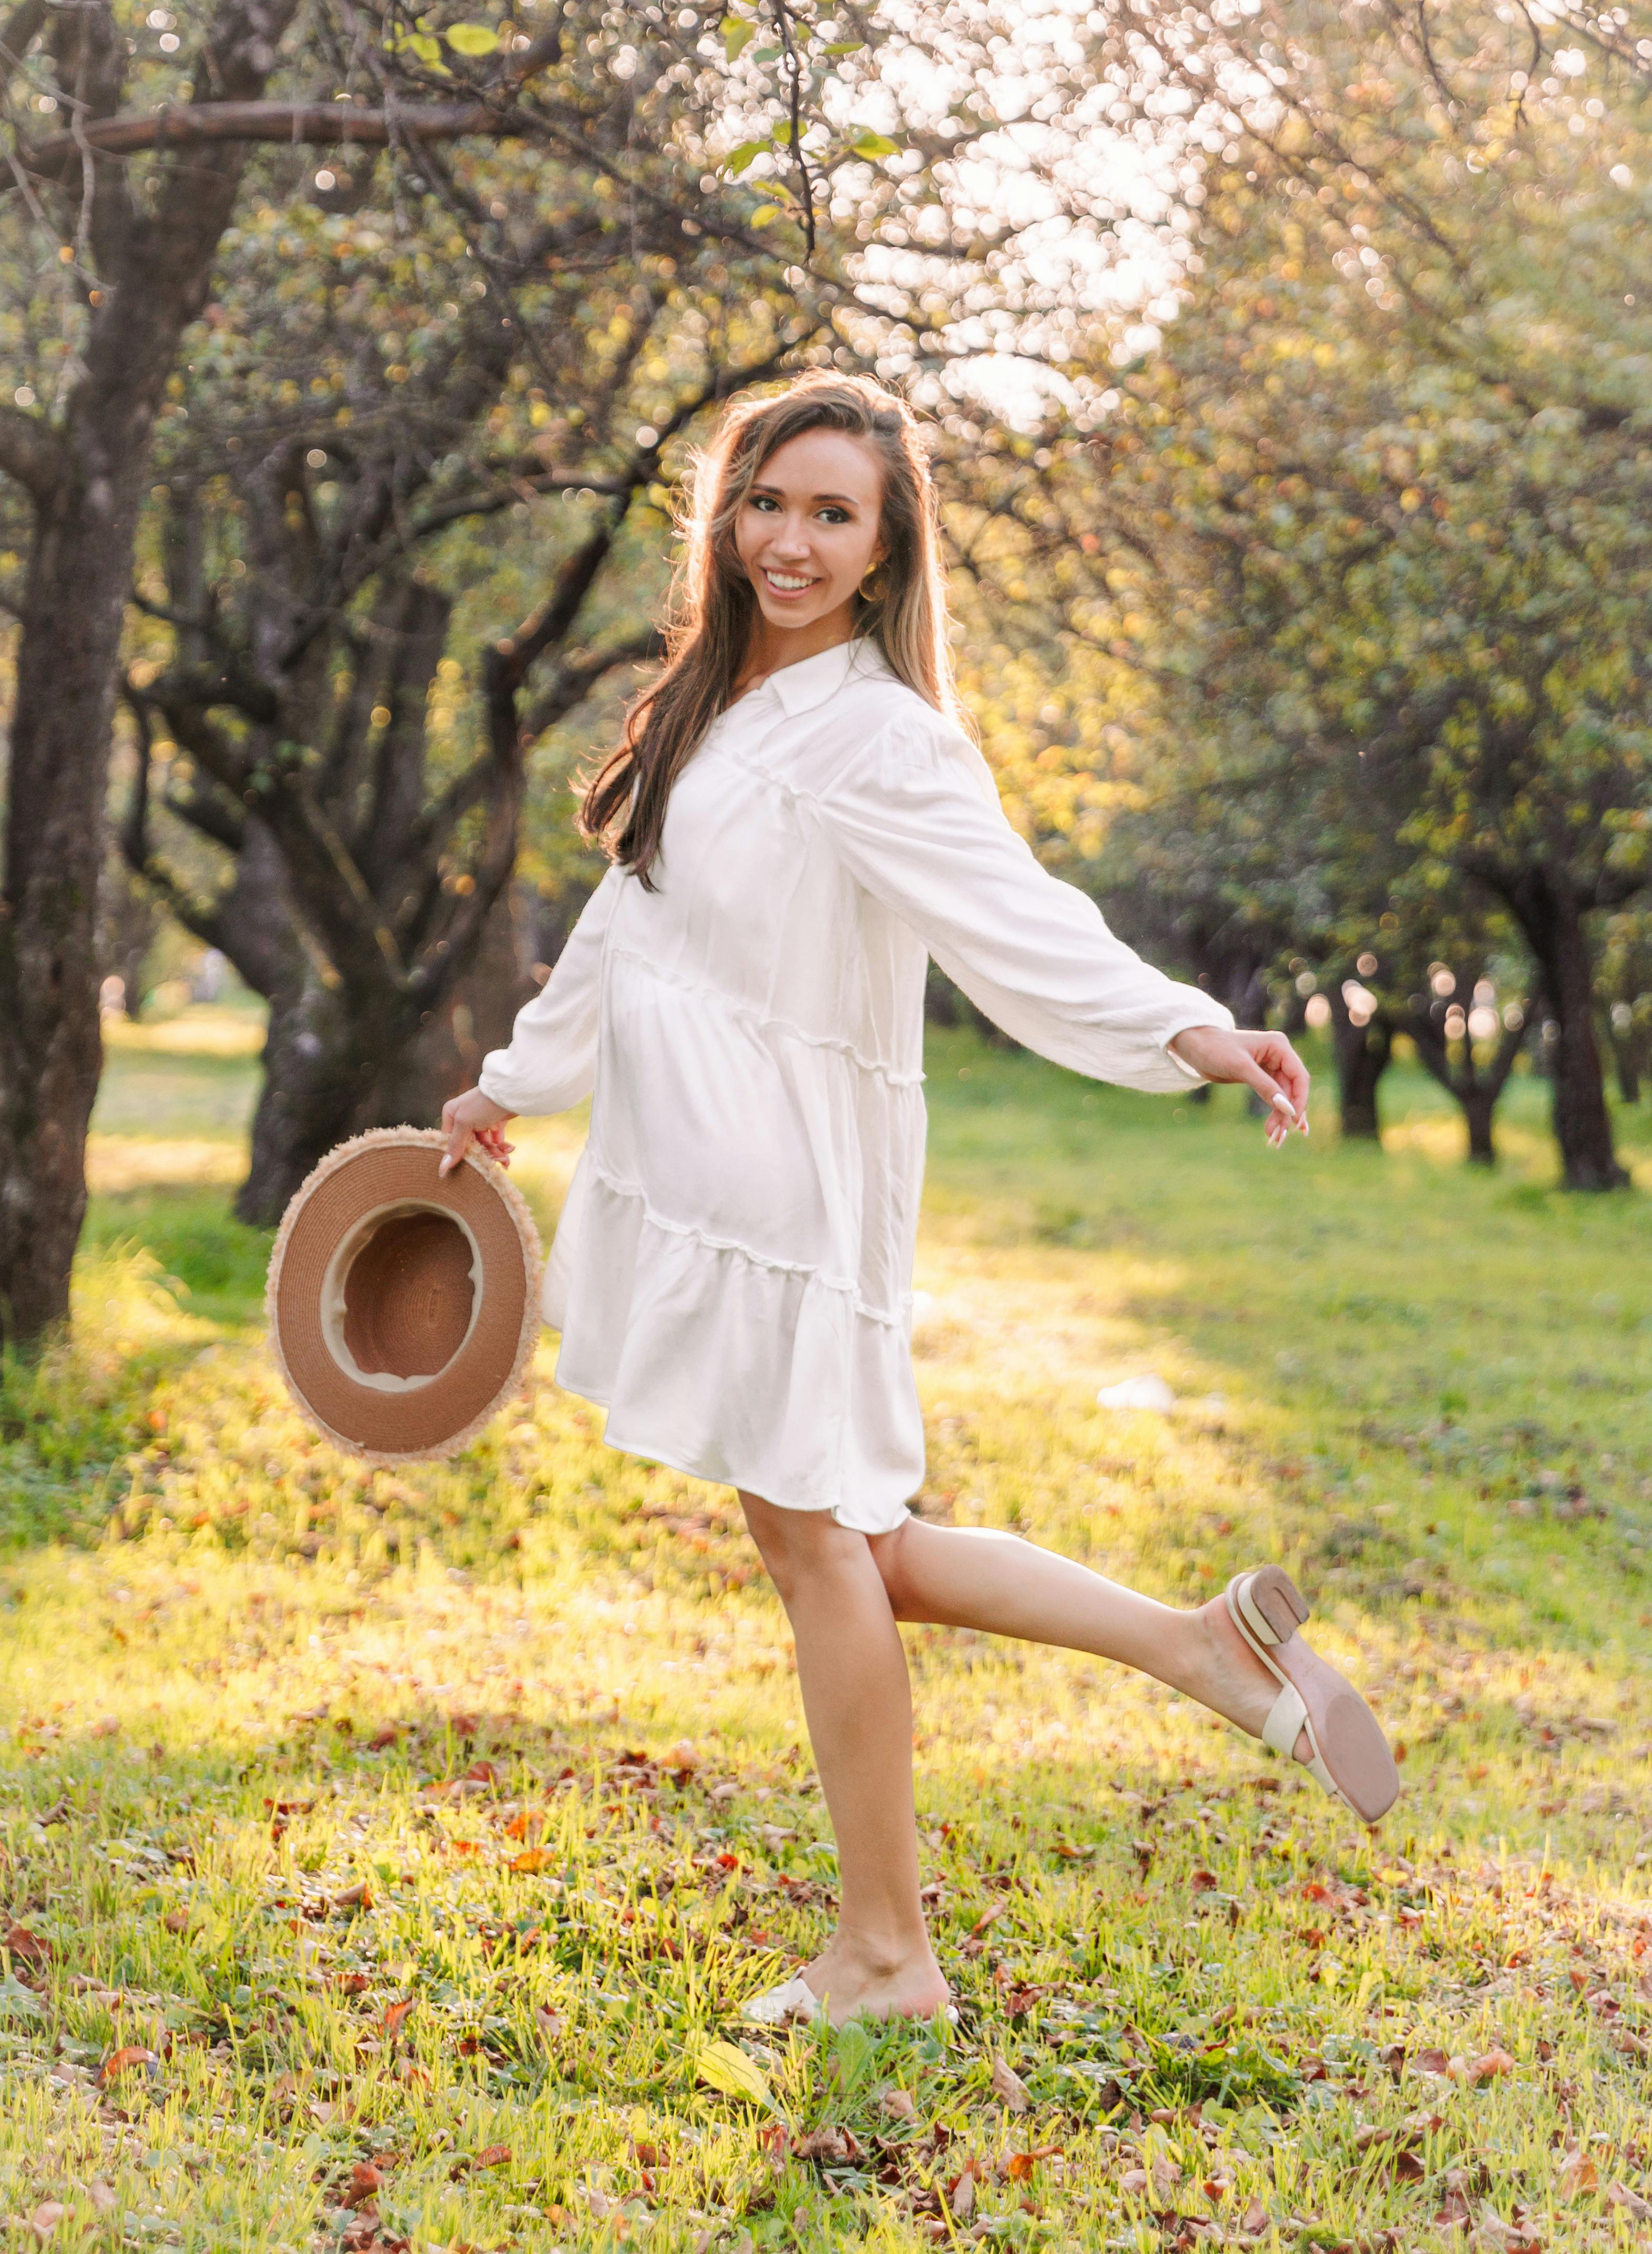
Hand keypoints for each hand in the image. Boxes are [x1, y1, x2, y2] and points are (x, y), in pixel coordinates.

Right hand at [439, 1087, 515, 1175]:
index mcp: (451, 1114)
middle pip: (469, 1144)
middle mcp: (464, 1117)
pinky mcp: (495, 1121)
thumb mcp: (464, 1123)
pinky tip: (508, 1152)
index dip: (458, 1154)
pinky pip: (495, 1140)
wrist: (510, 1093)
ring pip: (484, 1144)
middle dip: (481, 1154)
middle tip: (492, 1163)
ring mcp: (480, 1120)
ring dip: (494, 1152)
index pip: (450, 1140)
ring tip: (505, 1158)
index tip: (466, 1167)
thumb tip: (442, 1168)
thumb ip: (455, 1145)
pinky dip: (501, 1147)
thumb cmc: (483, 1104)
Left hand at [1168, 1026, 1309, 1148]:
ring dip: (1281, 1117)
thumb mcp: (1240, 1067)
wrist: (1194, 1047)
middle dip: (1287, 1113)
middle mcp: (1278, 1055)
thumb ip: (1265, 1087)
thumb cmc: (1215, 1049)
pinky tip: (1275, 1128)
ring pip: (1283, 1096)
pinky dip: (1274, 1112)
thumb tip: (1287, 1109)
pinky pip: (1274, 1096)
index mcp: (1279, 1046)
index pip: (1299, 1077)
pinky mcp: (1261, 1077)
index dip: (1299, 1100)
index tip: (1293, 1121)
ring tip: (1274, 1139)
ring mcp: (1270, 1066)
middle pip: (1292, 1089)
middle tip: (1279, 1137)